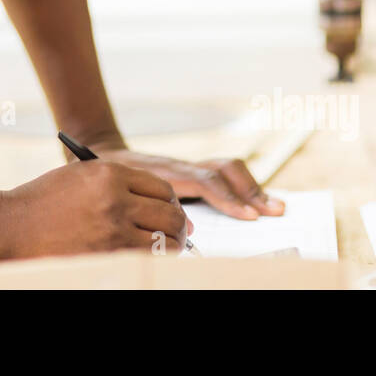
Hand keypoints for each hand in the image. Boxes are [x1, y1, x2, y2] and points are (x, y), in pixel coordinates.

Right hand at [0, 160, 189, 258]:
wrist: (11, 226)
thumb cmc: (45, 202)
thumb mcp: (82, 177)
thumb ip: (122, 186)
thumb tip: (173, 209)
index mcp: (109, 172)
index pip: (162, 189)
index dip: (170, 203)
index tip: (169, 214)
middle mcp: (115, 198)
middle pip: (171, 215)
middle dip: (178, 227)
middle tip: (175, 235)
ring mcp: (113, 228)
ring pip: (166, 241)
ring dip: (171, 247)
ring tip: (162, 250)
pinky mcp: (108, 254)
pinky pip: (148, 259)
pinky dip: (154, 260)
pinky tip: (143, 258)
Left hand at [83, 142, 285, 219]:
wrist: (101, 148)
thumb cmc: (111, 174)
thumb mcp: (126, 191)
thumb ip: (154, 206)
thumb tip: (188, 227)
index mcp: (168, 172)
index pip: (206, 181)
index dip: (228, 198)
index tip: (249, 215)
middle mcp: (183, 167)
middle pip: (224, 170)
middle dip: (251, 190)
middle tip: (274, 212)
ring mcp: (189, 166)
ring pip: (227, 169)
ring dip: (252, 187)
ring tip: (274, 207)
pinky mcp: (191, 171)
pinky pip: (221, 175)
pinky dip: (242, 187)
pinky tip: (256, 203)